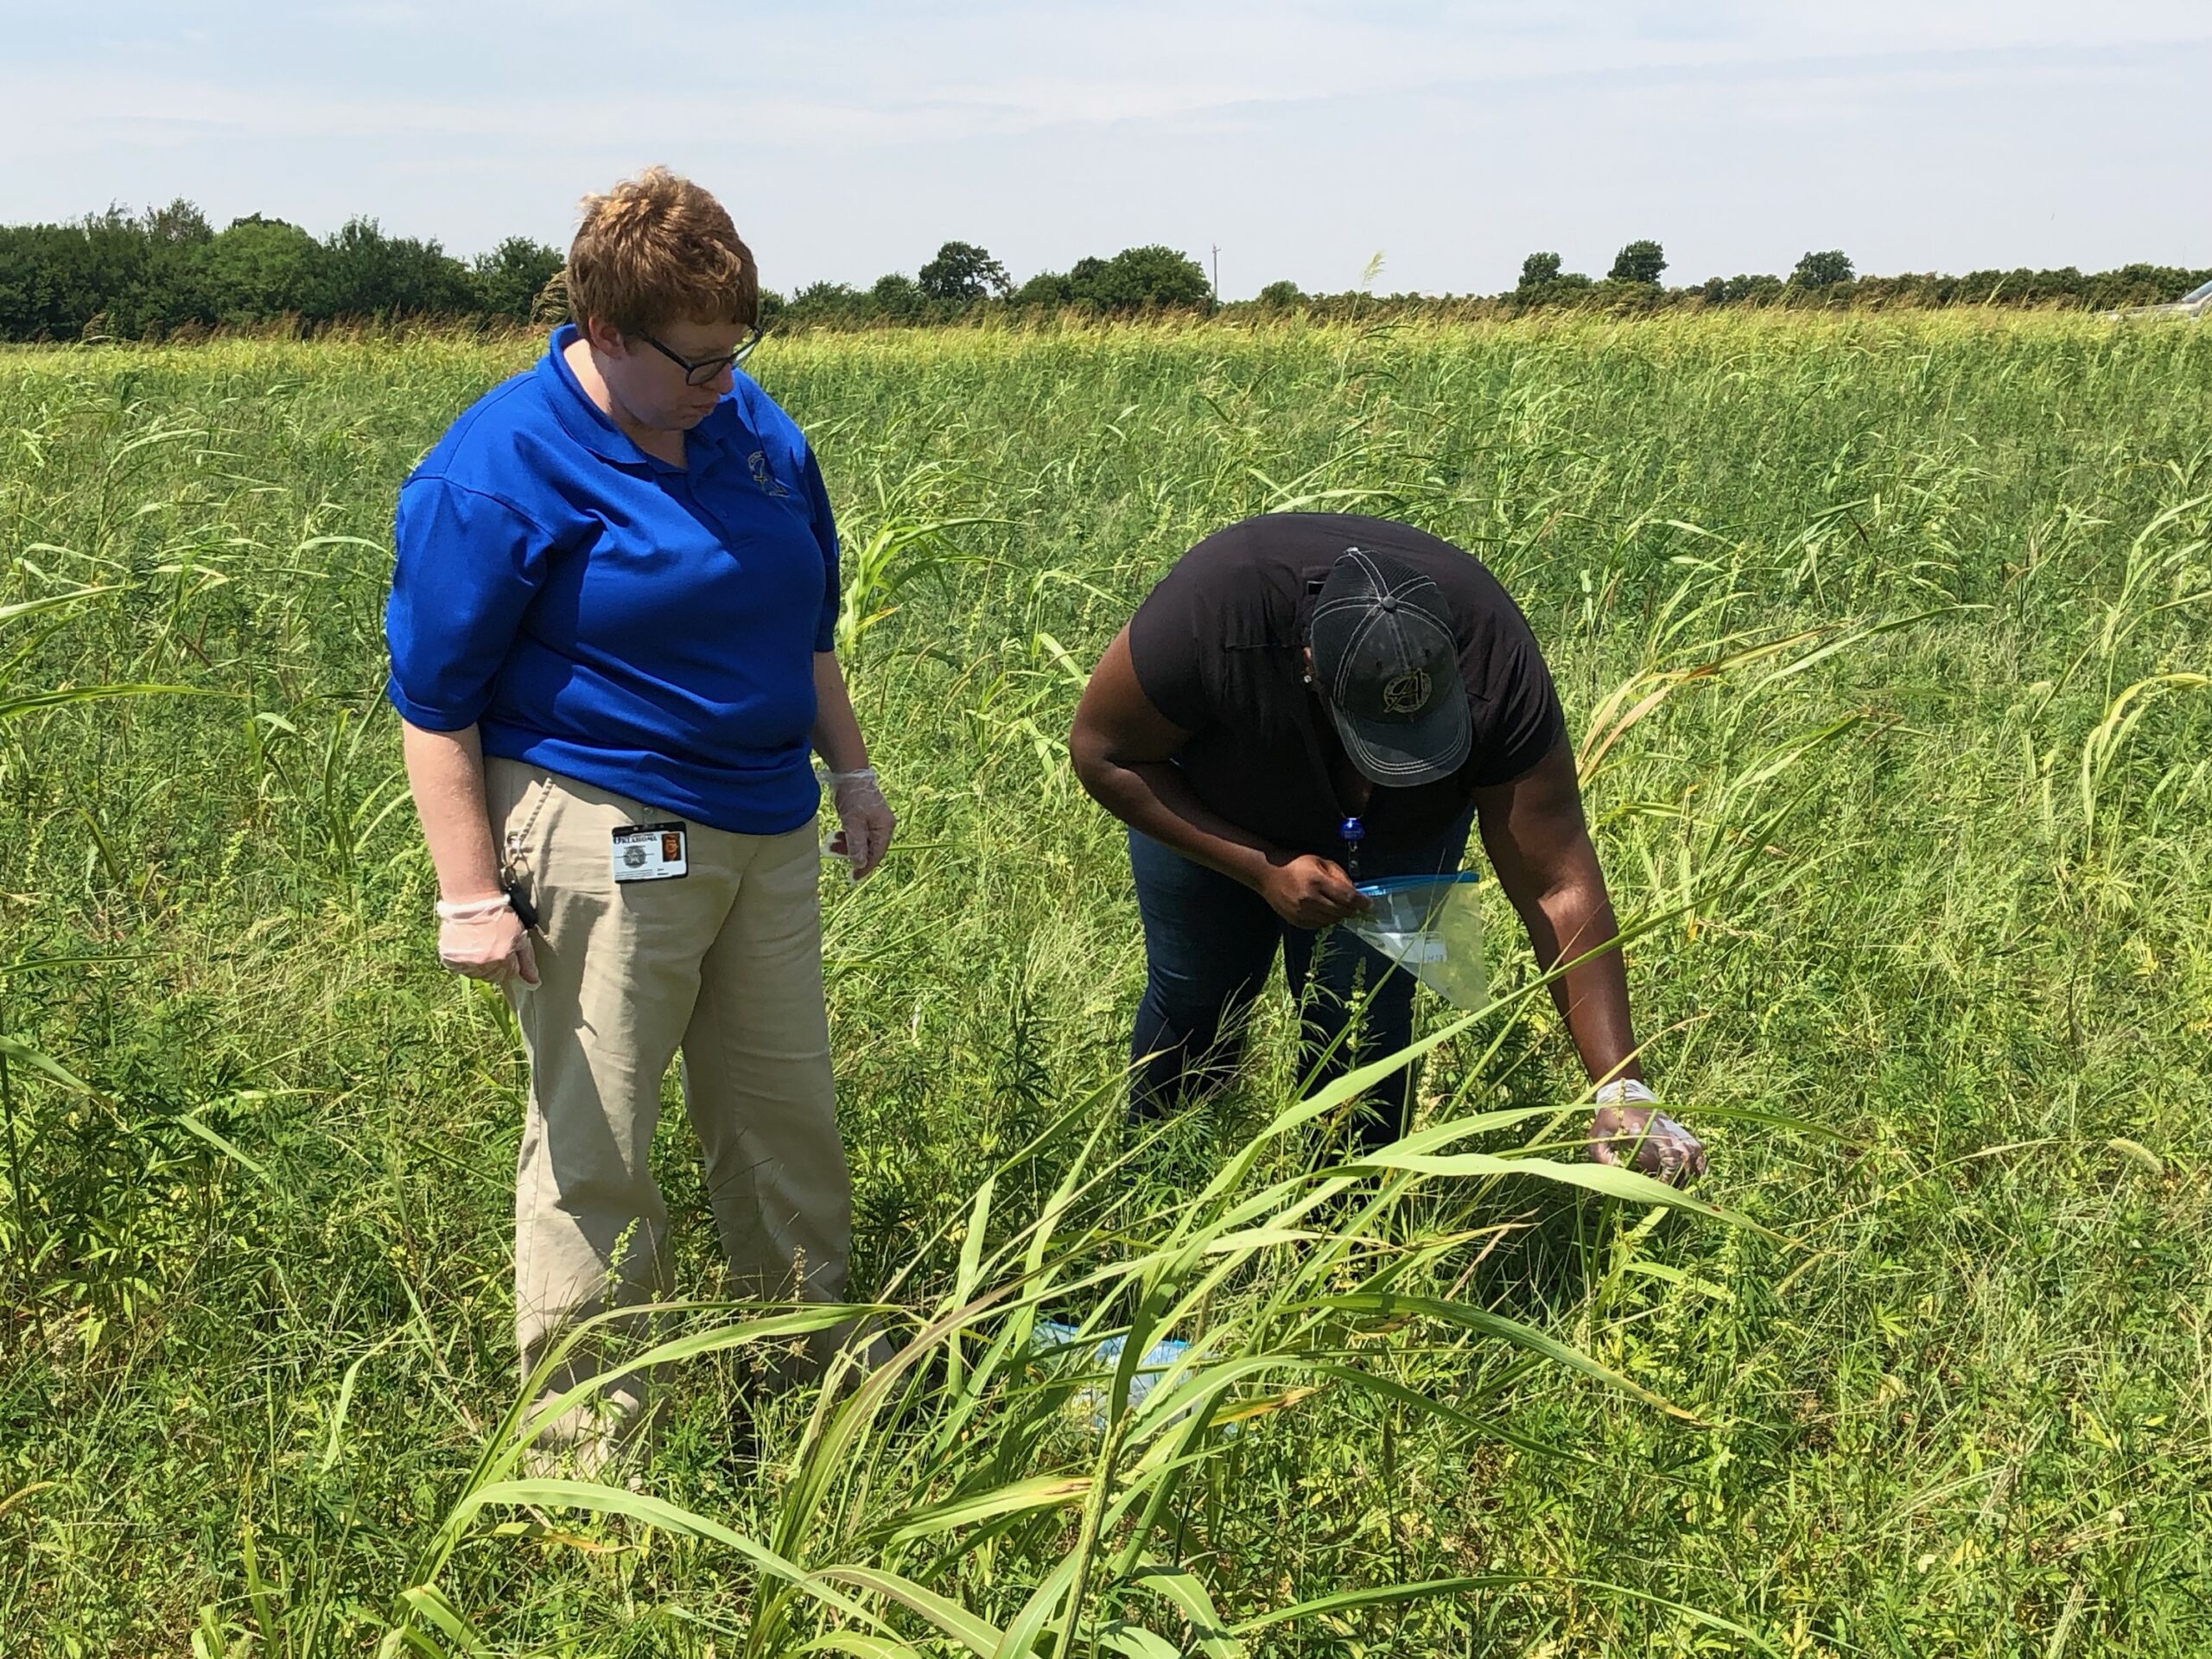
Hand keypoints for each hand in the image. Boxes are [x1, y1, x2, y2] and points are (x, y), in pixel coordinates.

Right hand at [436, 894, 539, 985]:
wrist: (472, 899)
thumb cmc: (500, 914)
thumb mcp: (520, 936)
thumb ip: (527, 961)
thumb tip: (534, 983)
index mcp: (502, 959)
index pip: (509, 975)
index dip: (509, 963)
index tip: (505, 950)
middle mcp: (483, 963)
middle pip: (492, 977)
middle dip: (494, 965)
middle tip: (491, 945)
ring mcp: (465, 962)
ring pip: (475, 974)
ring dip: (478, 965)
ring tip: (478, 944)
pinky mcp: (449, 958)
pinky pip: (458, 969)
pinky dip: (462, 962)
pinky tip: (467, 946)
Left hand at [829, 767, 895, 879]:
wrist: (851, 775)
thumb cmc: (853, 797)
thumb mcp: (853, 823)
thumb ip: (857, 844)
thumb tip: (860, 864)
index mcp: (885, 828)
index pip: (877, 854)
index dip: (865, 867)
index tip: (852, 876)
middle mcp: (884, 826)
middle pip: (870, 848)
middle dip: (853, 854)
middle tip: (834, 853)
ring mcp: (876, 821)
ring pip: (863, 841)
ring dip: (848, 845)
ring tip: (831, 843)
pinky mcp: (867, 817)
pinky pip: (859, 833)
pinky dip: (848, 837)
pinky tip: (837, 835)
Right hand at [1257, 853, 1368, 928]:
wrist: (1267, 874)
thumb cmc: (1296, 864)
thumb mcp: (1321, 861)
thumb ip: (1340, 876)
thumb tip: (1355, 892)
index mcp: (1318, 881)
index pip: (1347, 897)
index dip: (1361, 902)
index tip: (1368, 904)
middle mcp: (1310, 899)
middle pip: (1341, 912)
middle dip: (1352, 909)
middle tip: (1354, 905)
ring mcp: (1302, 912)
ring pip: (1331, 921)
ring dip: (1338, 914)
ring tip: (1336, 905)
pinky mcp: (1296, 921)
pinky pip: (1319, 925)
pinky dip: (1325, 919)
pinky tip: (1323, 910)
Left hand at [1588, 1088, 1705, 1185]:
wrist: (1624, 1095)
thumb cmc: (1609, 1117)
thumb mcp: (1598, 1135)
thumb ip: (1603, 1156)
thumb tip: (1615, 1177)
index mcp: (1651, 1132)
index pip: (1672, 1157)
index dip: (1669, 1176)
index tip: (1659, 1187)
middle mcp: (1669, 1132)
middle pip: (1687, 1160)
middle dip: (1679, 1179)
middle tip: (1664, 1191)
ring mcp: (1677, 1132)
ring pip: (1696, 1156)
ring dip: (1689, 1174)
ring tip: (1674, 1185)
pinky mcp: (1681, 1134)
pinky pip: (1698, 1150)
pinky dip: (1698, 1165)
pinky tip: (1689, 1175)